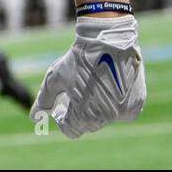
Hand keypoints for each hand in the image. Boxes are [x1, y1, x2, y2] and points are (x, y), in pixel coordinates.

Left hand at [31, 15, 145, 138]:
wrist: (107, 41)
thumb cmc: (78, 59)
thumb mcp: (55, 79)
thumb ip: (44, 101)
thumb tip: (34, 118)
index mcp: (85, 115)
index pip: (71, 130)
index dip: (63, 119)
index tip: (63, 105)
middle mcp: (107, 118)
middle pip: (88, 125)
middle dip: (80, 113)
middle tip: (76, 93)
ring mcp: (124, 111)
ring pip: (106, 118)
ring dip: (98, 108)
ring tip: (92, 85)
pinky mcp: (137, 103)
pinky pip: (122, 111)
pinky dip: (115, 103)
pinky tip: (108, 85)